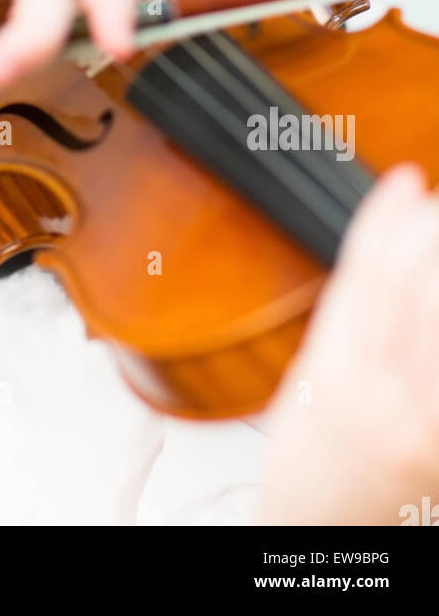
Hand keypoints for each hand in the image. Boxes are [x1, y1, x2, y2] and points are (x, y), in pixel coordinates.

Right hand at [256, 162, 438, 524]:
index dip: (387, 220)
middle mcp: (382, 399)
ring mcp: (425, 425)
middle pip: (416, 292)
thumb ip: (349, 329)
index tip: (405, 180)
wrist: (326, 553)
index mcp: (329, 377)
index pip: (364, 276)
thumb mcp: (310, 388)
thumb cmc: (307, 479)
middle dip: (432, 237)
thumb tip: (389, 267)